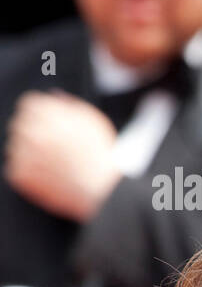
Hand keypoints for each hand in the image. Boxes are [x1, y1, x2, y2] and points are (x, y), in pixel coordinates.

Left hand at [4, 91, 121, 221]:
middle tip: (55, 148)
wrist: (102, 190)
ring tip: (55, 163)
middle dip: (34, 133)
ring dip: (30, 152)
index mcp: (48, 114)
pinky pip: (15, 167)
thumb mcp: (93, 121)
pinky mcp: (20, 174)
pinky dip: (29, 171)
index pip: (29, 104)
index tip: (49, 125)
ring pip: (16, 146)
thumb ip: (70, 105)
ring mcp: (23, 154)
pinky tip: (50, 174)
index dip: (41, 114)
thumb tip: (54, 96)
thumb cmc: (101, 157)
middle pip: (20, 124)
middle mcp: (31, 131)